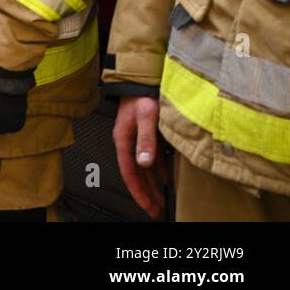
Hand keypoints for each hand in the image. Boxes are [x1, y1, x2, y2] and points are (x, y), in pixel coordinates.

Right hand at [112, 95, 168, 217]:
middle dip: (146, 194)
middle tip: (156, 210)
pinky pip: (151, 159)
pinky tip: (165, 179)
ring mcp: (137, 140)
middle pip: (136, 174)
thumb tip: (144, 162)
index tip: (148, 206)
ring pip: (144, 168)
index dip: (139, 192)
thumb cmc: (142, 95)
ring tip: (161, 200)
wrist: (141, 80)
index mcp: (123, 140)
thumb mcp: (146, 117)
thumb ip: (146, 140)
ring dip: (152, 185)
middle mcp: (129, 143)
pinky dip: (158, 171)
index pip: (130, 173)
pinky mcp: (147, 136)